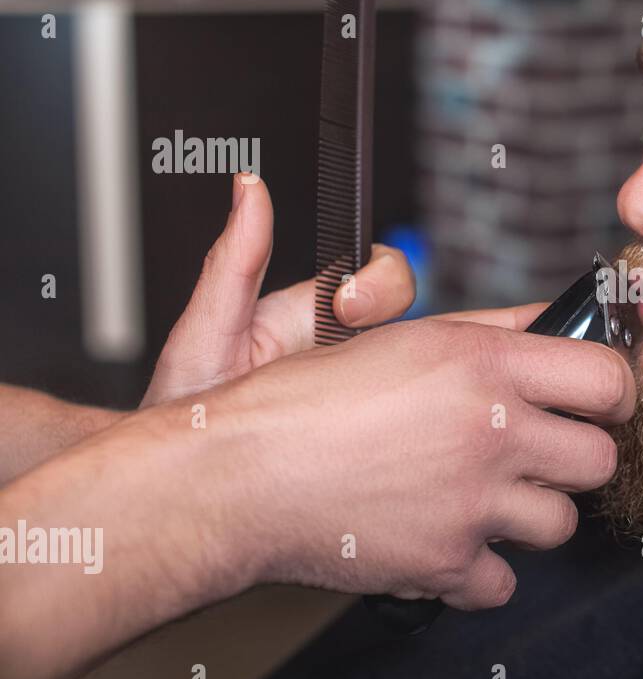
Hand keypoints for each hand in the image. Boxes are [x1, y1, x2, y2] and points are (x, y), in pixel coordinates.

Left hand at [141, 174, 415, 406]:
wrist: (187, 489)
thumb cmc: (187, 411)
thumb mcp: (205, 333)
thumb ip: (232, 261)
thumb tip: (248, 189)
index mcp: (308, 314)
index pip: (371, 270)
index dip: (376, 279)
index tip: (347, 306)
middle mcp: (341, 348)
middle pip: (409, 312)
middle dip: (394, 318)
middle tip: (353, 344)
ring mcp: (361, 388)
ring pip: (420, 361)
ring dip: (410, 369)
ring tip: (353, 394)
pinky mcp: (374, 428)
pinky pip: (415, 412)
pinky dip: (419, 411)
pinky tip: (385, 420)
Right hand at [185, 309, 635, 610]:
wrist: (237, 474)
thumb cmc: (307, 399)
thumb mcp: (405, 336)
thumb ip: (491, 328)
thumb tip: (550, 317)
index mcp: (485, 364)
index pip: (608, 380)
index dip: (612, 394)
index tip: (600, 404)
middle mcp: (490, 431)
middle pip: (600, 460)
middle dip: (575, 458)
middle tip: (539, 454)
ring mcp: (473, 502)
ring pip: (562, 523)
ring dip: (528, 515)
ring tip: (482, 497)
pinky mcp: (446, 562)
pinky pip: (504, 583)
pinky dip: (478, 571)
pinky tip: (448, 539)